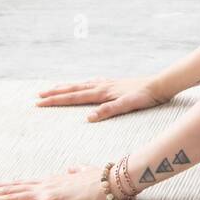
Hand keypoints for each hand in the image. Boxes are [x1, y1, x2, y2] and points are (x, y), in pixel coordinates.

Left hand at [0, 164, 119, 199]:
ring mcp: (46, 193)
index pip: (22, 184)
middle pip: (10, 190)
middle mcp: (45, 185)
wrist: (116, 178)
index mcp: (53, 181)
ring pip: (9, 198)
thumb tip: (72, 167)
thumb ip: (77, 170)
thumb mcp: (88, 173)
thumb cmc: (105, 178)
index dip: (2, 186)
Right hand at [36, 76, 168, 121]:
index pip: (74, 97)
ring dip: (66, 87)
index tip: (39, 103)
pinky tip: (85, 84)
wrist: (161, 84)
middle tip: (38, 96)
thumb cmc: (146, 96)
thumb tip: (88, 117)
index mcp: (102, 92)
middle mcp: (103, 85)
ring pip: (82, 84)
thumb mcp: (128, 105)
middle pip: (74, 89)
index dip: (56, 101)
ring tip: (54, 88)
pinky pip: (93, 82)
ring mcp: (109, 83)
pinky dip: (83, 83)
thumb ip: (109, 110)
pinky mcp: (116, 83)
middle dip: (55, 93)